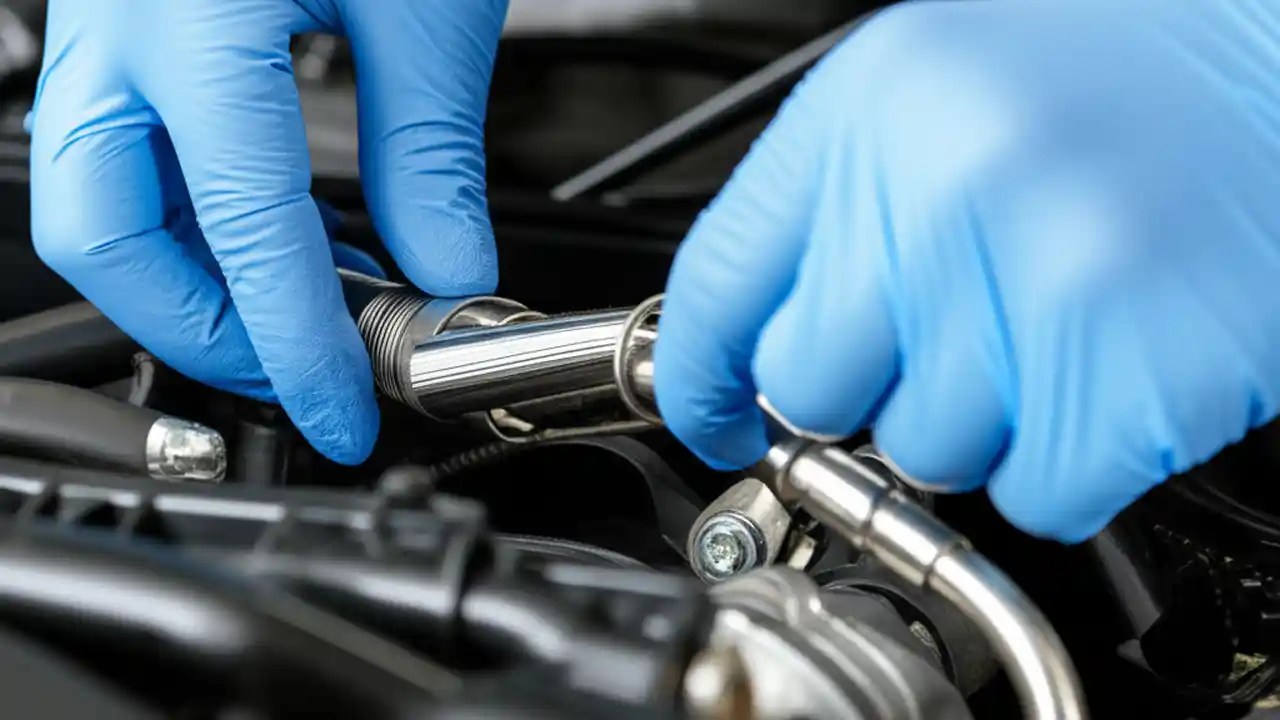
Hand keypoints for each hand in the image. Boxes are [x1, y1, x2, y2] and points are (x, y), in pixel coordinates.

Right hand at [29, 0, 506, 462]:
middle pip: (99, 236)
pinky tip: (290, 232)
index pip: (245, 234)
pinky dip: (207, 217)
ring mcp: (100, 24)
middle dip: (201, 324)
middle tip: (302, 357)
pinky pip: (133, 153)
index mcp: (191, 15)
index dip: (296, 347)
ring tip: (312, 300)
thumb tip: (448, 272)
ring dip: (202, 276)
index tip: (340, 408)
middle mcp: (113, 26)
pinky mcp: (122, 25)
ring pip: (101, 203)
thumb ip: (429, 155)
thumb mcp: (427, 8)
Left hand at [654, 1, 1279, 541]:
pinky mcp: (1139, 380)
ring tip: (1053, 322)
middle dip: (868, 387)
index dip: (702, 379)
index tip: (713, 418)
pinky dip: (1070, 461)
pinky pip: (1038, 496)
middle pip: (810, 394)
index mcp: (869, 113)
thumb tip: (754, 352)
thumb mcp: (930, 95)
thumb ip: (833, 212)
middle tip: (954, 331)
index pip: (719, 289)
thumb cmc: (1116, 72)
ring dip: (981, 419)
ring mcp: (1042, 290)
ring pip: (925, 456)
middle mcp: (942, 197)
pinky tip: (1109, 368)